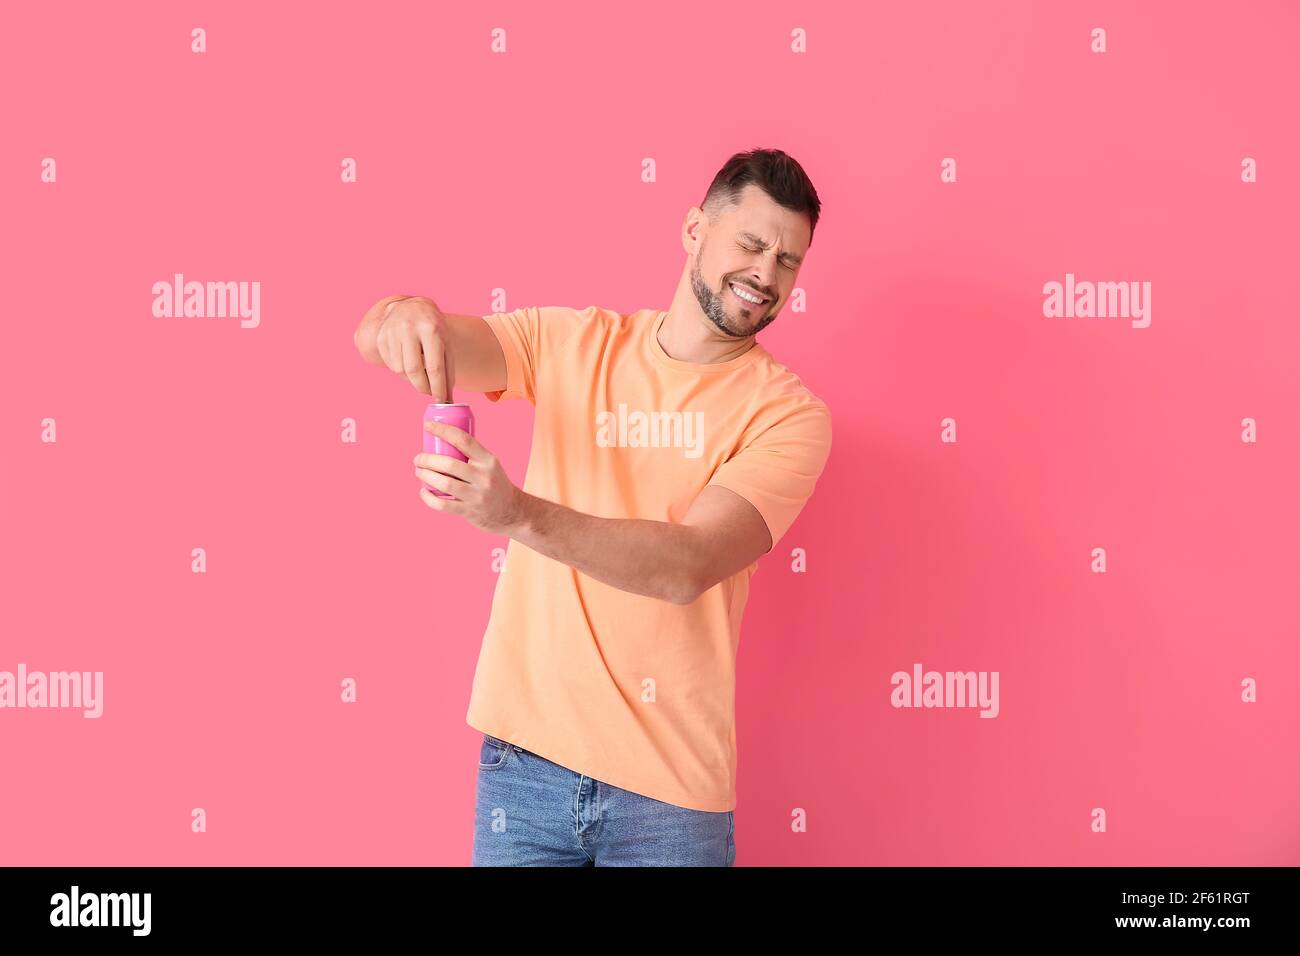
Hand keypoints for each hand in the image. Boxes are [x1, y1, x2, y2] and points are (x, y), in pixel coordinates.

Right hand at [365, 295, 455, 399]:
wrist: (409, 307)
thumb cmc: (432, 328)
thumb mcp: (446, 343)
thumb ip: (448, 370)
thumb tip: (447, 398)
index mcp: (431, 328)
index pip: (434, 366)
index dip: (438, 387)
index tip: (441, 400)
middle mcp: (409, 328)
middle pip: (414, 371)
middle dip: (423, 387)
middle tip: (430, 392)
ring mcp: (392, 332)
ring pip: (400, 370)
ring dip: (412, 379)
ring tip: (421, 371)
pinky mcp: (381, 337)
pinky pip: (391, 365)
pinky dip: (402, 370)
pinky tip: (408, 361)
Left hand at [414, 420, 522, 534]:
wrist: (512, 511)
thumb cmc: (494, 483)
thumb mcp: (489, 465)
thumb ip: (471, 454)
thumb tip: (442, 439)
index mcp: (488, 460)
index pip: (463, 440)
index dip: (442, 430)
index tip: (428, 425)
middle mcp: (483, 476)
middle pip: (449, 464)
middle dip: (427, 459)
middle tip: (418, 458)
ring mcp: (477, 495)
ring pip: (444, 483)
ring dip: (426, 476)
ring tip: (419, 471)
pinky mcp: (469, 511)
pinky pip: (443, 505)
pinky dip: (428, 498)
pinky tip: (423, 492)